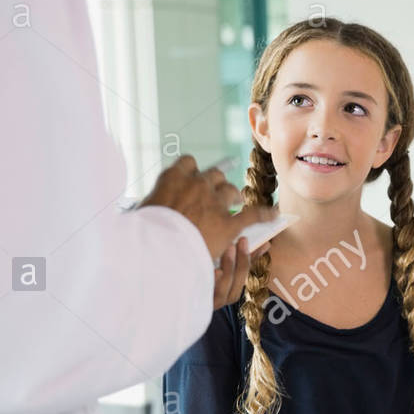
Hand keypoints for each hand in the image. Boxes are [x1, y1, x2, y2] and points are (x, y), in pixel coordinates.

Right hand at [138, 155, 275, 303]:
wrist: (157, 251)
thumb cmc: (142, 233)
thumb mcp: (139, 212)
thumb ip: (148, 203)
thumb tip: (138, 208)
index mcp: (173, 178)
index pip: (187, 162)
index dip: (192, 170)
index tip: (192, 176)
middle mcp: (197, 184)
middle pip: (213, 175)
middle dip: (215, 183)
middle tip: (217, 191)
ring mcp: (214, 203)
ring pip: (231, 191)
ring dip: (233, 196)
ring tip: (236, 202)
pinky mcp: (229, 224)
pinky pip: (253, 214)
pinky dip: (265, 214)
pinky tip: (275, 214)